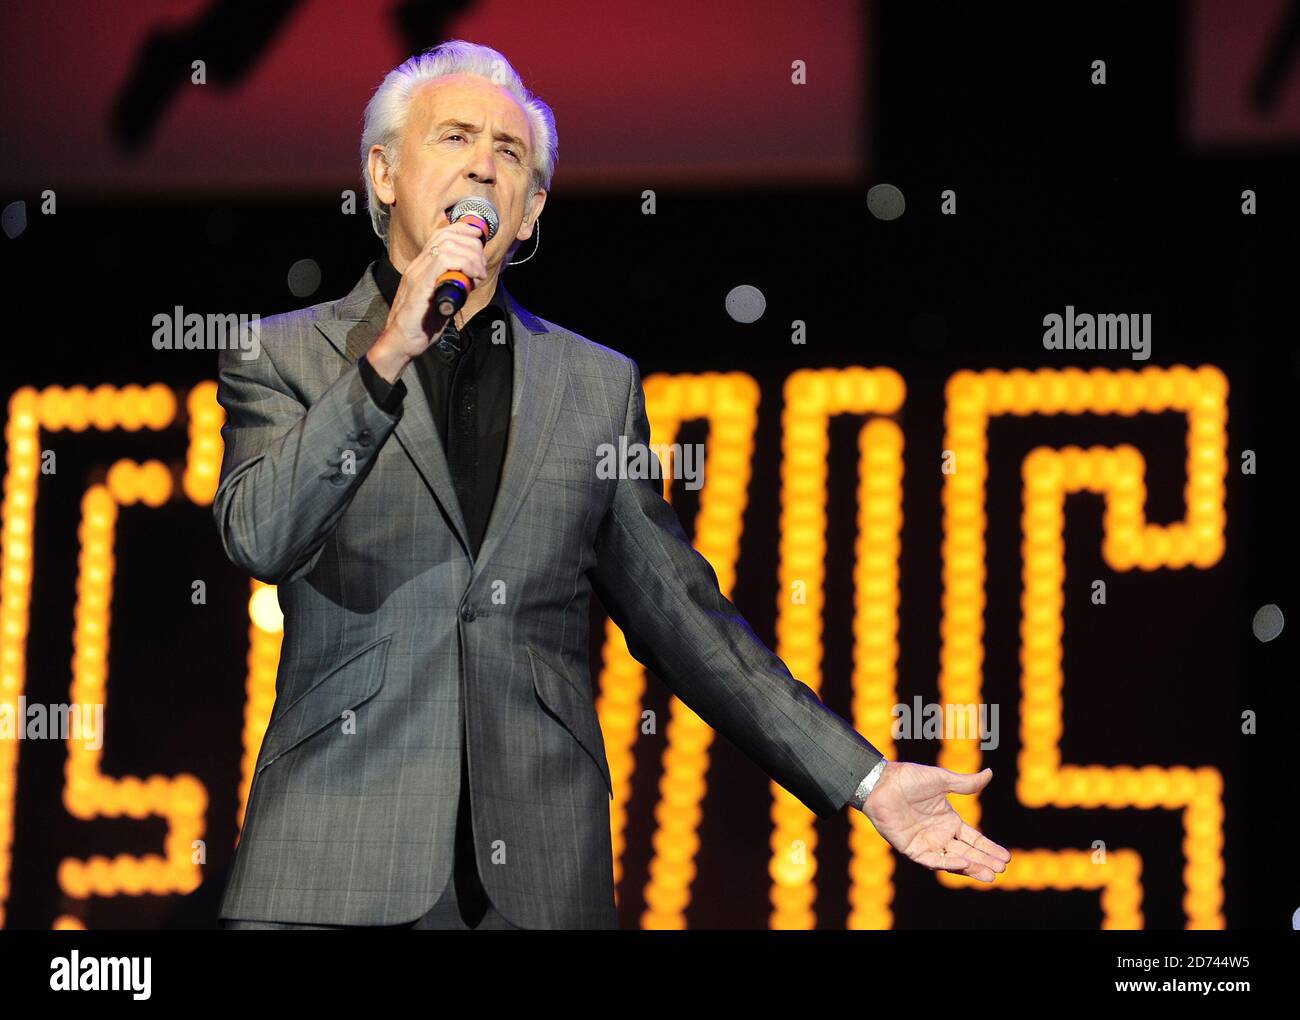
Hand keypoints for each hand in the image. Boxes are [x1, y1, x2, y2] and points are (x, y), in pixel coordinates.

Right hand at [366, 219, 489, 381]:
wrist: (400, 341)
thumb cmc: (421, 324)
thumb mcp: (440, 298)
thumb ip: (452, 285)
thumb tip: (471, 278)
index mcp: (421, 266)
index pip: (442, 234)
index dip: (464, 231)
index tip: (479, 240)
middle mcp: (418, 265)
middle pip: (448, 236)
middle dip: (472, 246)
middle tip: (481, 266)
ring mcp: (417, 273)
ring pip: (448, 245)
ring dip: (471, 256)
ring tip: (479, 273)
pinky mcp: (420, 285)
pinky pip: (443, 261)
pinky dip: (464, 264)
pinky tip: (472, 277)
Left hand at [861, 762, 1010, 882]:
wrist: (882, 782)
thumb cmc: (909, 778)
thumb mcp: (941, 780)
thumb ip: (965, 783)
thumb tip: (990, 773)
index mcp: (948, 820)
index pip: (974, 839)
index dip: (989, 848)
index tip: (1006, 857)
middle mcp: (939, 835)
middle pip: (967, 853)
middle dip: (984, 861)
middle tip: (1001, 869)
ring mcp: (926, 843)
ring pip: (952, 860)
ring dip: (970, 867)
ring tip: (989, 874)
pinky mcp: (911, 848)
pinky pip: (932, 860)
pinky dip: (947, 863)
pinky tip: (963, 862)